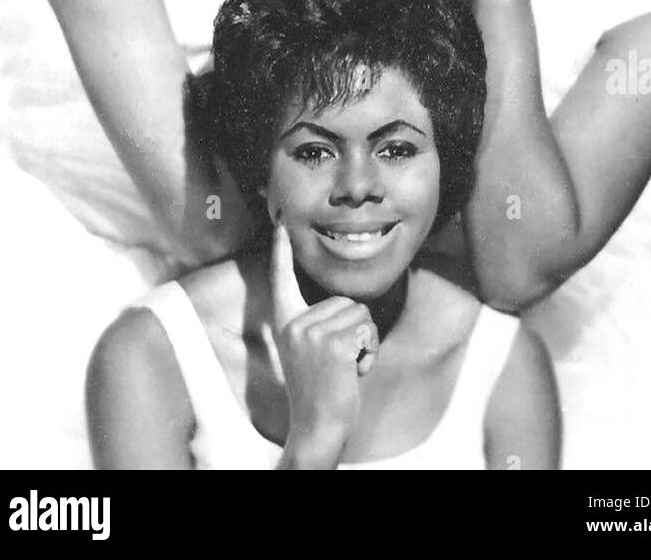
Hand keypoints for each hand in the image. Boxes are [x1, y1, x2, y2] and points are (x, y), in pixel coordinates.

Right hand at [271, 220, 377, 470]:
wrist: (317, 427)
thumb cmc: (320, 390)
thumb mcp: (308, 351)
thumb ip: (316, 324)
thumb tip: (342, 306)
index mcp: (286, 323)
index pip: (282, 280)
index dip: (281, 251)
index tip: (281, 224)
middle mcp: (295, 324)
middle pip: (347, 301)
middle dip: (355, 330)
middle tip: (337, 362)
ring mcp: (312, 333)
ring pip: (361, 314)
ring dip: (364, 342)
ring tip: (344, 367)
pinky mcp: (333, 344)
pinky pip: (367, 331)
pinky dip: (369, 353)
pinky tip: (352, 372)